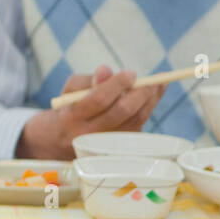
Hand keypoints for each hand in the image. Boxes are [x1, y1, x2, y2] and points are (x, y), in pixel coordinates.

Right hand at [17, 65, 165, 159]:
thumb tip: (106, 70)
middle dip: (139, 94)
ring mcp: (104, 144)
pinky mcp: (118, 148)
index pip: (98, 99)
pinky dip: (148, 109)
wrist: (60, 141)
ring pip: (134, 121)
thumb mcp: (70, 92)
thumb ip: (87, 80)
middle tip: (151, 81)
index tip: (131, 72)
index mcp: (72, 117)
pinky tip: (153, 96)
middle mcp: (88, 134)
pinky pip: (137, 126)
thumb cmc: (70, 109)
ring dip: (150, 101)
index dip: (117, 85)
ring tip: (159, 85)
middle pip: (120, 112)